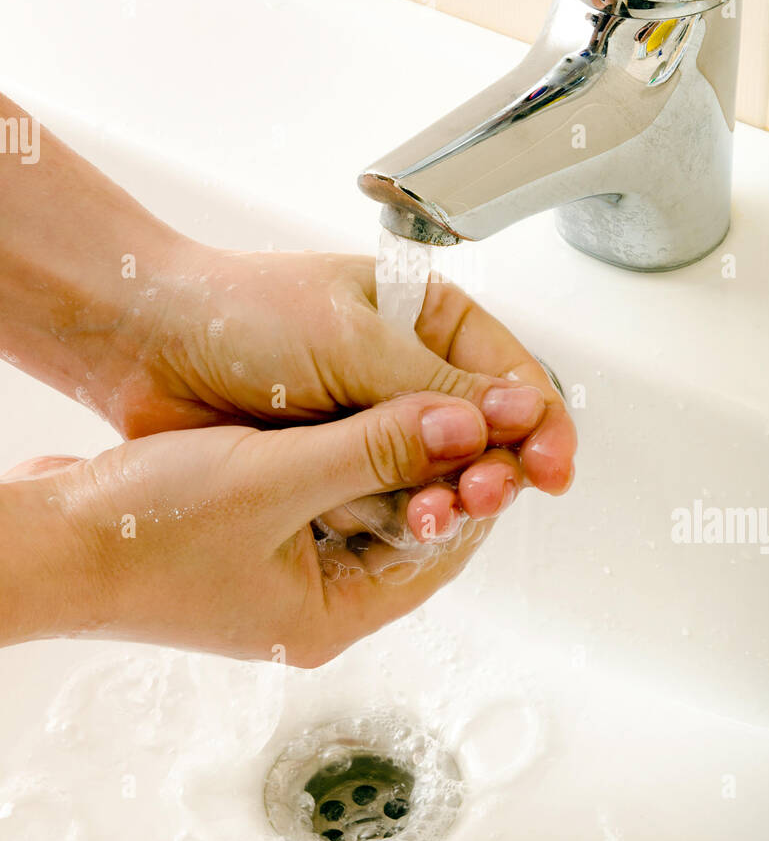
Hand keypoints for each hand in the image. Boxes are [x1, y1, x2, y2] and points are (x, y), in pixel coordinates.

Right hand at [0, 392, 499, 660]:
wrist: (43, 538)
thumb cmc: (139, 534)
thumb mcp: (274, 480)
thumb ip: (376, 447)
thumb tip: (465, 426)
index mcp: (332, 614)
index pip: (439, 548)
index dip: (474, 481)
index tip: (499, 424)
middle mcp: (315, 599)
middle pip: (408, 523)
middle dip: (440, 462)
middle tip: (470, 403)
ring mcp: (282, 566)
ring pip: (368, 499)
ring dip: (394, 447)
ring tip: (425, 393)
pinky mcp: (252, 531)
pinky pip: (325, 487)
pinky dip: (347, 448)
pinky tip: (359, 402)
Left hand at [106, 245, 575, 525]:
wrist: (145, 341)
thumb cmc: (241, 314)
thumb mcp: (351, 343)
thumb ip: (433, 390)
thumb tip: (520, 417)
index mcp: (429, 320)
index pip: (512, 377)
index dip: (539, 424)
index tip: (550, 468)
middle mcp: (408, 373)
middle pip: (482, 439)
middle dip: (490, 469)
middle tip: (483, 496)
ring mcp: (371, 423)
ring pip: (435, 478)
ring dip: (442, 499)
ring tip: (434, 514)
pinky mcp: (335, 466)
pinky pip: (385, 502)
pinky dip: (394, 516)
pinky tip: (397, 526)